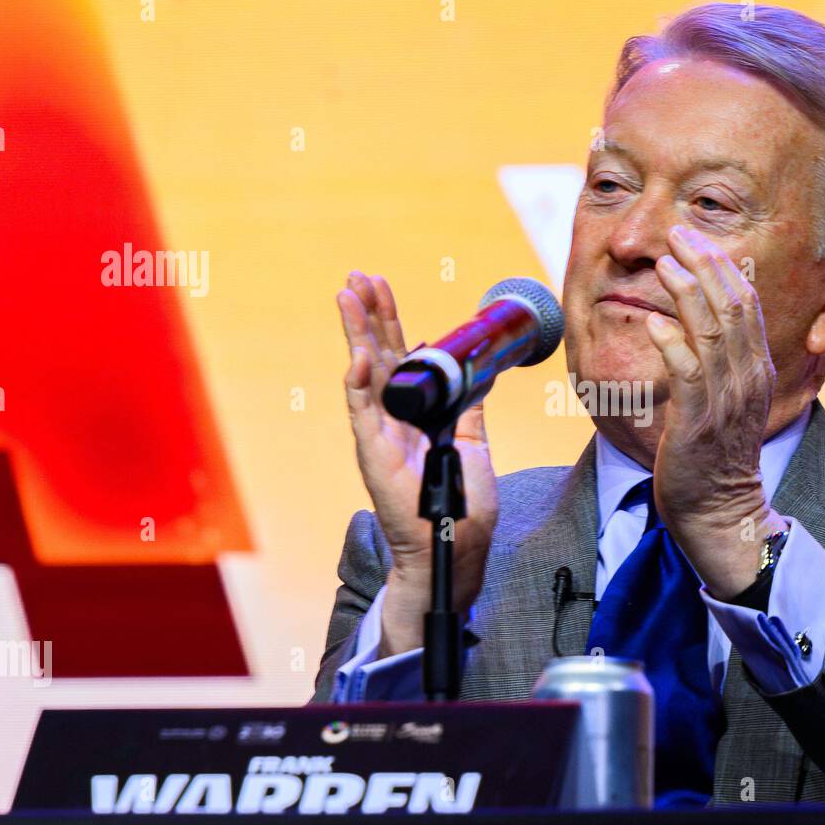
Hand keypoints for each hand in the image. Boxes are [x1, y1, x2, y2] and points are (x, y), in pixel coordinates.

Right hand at [337, 272, 498, 653]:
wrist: (458, 547)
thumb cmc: (462, 504)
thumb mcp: (472, 442)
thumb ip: (468, 405)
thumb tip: (477, 370)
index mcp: (414, 413)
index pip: (399, 356)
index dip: (391, 321)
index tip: (382, 288)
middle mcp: (391, 419)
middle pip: (376, 354)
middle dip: (367, 314)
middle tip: (357, 277)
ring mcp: (380, 435)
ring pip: (363, 373)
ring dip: (357, 334)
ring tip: (347, 296)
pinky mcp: (375, 455)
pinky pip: (364, 412)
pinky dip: (361, 382)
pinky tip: (361, 354)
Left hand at [646, 226, 787, 598]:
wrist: (720, 510)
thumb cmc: (714, 454)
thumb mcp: (726, 397)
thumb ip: (717, 359)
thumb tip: (694, 318)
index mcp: (755, 369)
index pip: (745, 303)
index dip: (720, 265)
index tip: (694, 236)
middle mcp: (746, 378)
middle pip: (733, 307)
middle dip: (706, 265)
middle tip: (678, 232)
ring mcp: (725, 401)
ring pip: (712, 335)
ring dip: (687, 294)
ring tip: (665, 263)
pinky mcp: (698, 425)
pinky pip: (688, 377)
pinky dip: (672, 346)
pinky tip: (654, 322)